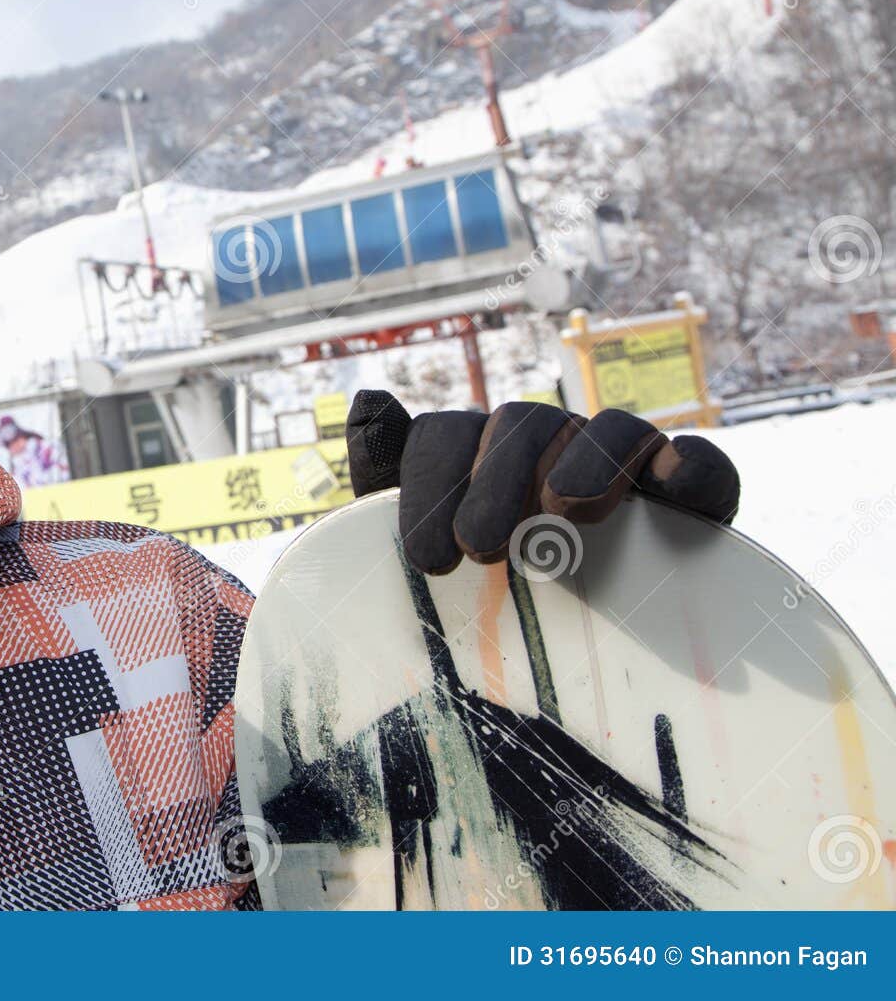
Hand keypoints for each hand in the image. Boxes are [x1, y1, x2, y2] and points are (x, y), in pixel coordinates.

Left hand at [344, 390, 740, 575]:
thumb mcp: (428, 549)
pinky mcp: (690, 497)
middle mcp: (548, 448)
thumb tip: (368, 400)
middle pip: (519, 424)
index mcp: (477, 457)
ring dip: (584, 460)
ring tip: (560, 510)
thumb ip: (387, 479)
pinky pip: (699, 463)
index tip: (427, 558)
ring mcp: (622, 466)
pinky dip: (689, 464)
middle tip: (480, 546)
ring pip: (610, 428)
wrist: (590, 668)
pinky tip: (670, 486)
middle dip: (495, 478)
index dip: (431, 482)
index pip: (446, 433)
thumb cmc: (489, 601)